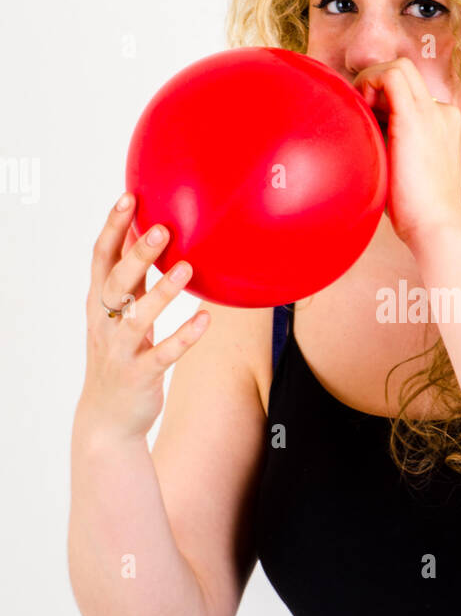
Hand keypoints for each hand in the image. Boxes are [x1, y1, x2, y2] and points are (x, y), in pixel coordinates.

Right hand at [76, 193, 209, 444]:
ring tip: (188, 268)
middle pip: (117, 281)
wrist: (107, 418)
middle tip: (162, 228)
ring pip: (137, 317)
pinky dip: (184, 337)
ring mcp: (120, 350)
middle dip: (137, 254)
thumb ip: (129, 280)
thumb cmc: (119, 355)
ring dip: (162, 292)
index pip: (101, 258)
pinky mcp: (139, 375)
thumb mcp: (118, 315)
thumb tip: (144, 233)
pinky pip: (162, 354)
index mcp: (98, 302)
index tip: (129, 197)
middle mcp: (104, 323)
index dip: (112, 227)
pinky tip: (206, 320)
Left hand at [353, 57, 460, 251]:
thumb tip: (361, 145)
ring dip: (371, 82)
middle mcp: (442, 113)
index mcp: (443, 126)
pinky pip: (391, 74)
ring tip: (360, 114)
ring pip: (399, 67)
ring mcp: (432, 112)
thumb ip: (391, 152)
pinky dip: (369, 82)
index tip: (368, 127)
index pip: (410, 93)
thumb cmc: (416, 213)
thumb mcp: (405, 173)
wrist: (436, 227)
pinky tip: (360, 109)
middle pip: (406, 72)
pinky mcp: (416, 117)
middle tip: (360, 115)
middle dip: (376, 84)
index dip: (383, 101)